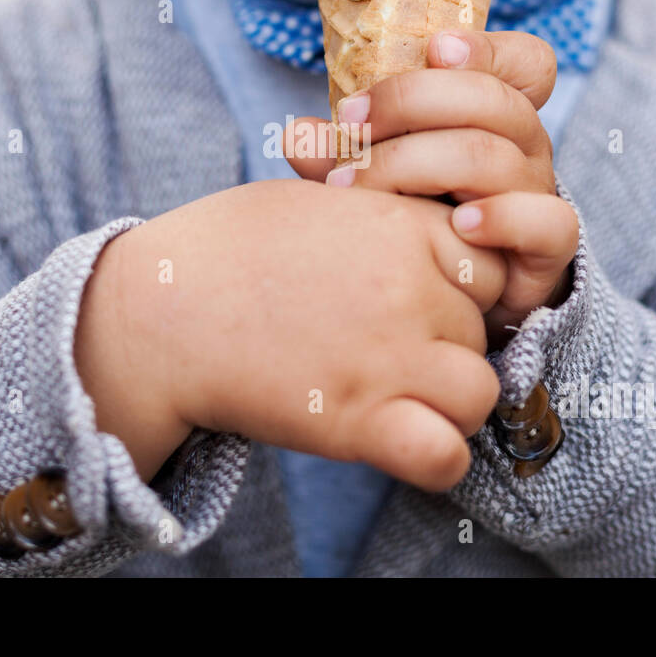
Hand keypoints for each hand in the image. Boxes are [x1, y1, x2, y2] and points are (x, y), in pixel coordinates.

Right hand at [75, 179, 507, 490]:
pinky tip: (402, 443)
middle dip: (448, 341)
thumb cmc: (231, 245)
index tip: (422, 298)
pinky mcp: (356, 420)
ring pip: (479, 391)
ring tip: (399, 395)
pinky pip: (445, 454)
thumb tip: (428, 226)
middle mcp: (410, 288)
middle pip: (484, 328)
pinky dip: (435, 458)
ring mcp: (388, 355)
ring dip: (449, 400)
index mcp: (403, 226)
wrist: (163, 306)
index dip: (462, 286)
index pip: (492, 264)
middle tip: (387, 347)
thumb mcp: (318, 198)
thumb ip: (385, 211)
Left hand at [285, 29, 578, 338]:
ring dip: (416, 165)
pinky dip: (503, 217)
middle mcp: (523, 146)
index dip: (486, 47)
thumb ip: (341, 154)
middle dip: (411, 101)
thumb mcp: (374, 174)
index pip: (524, 62)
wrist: (458, 298)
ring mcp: (537, 194)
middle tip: (350, 125)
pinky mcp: (546, 249)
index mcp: (492, 114)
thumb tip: (295, 136)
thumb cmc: (413, 218)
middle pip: (494, 100)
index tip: (433, 49)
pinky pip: (548, 222)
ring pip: (497, 157)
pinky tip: (459, 226)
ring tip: (358, 187)